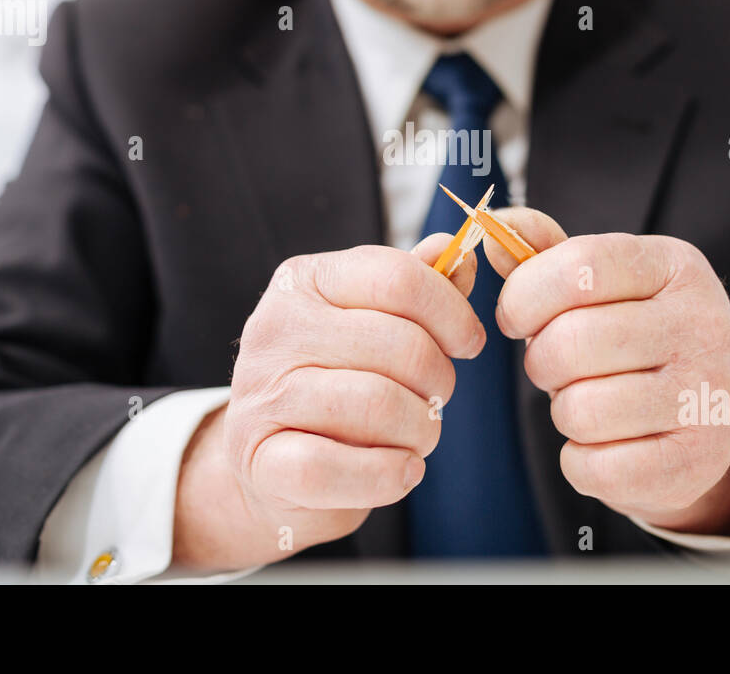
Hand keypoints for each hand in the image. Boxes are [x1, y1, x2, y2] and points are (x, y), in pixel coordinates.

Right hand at [172, 236, 483, 571]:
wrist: (273, 465)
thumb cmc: (336, 383)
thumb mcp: (372, 324)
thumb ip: (416, 289)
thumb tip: (460, 255)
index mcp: (306, 281)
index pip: (397, 278)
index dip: (451, 313)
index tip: (468, 343)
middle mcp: (276, 328)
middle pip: (400, 345)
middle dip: (440, 380)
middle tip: (436, 400)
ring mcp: (262, 395)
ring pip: (377, 405)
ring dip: (421, 429)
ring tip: (419, 436)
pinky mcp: (260, 461)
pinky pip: (336, 467)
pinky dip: (388, 474)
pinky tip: (401, 470)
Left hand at [481, 209, 729, 535]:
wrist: (702, 410)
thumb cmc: (632, 333)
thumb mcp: (600, 281)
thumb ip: (543, 252)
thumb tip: (493, 228)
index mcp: (676, 266)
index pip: (578, 268)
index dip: (524, 295)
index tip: (515, 316)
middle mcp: (704, 325)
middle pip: (570, 342)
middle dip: (540, 360)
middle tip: (553, 366)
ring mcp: (706, 396)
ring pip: (580, 409)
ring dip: (563, 411)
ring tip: (587, 400)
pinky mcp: (696, 461)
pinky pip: (595, 466)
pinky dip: (580, 460)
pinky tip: (604, 442)